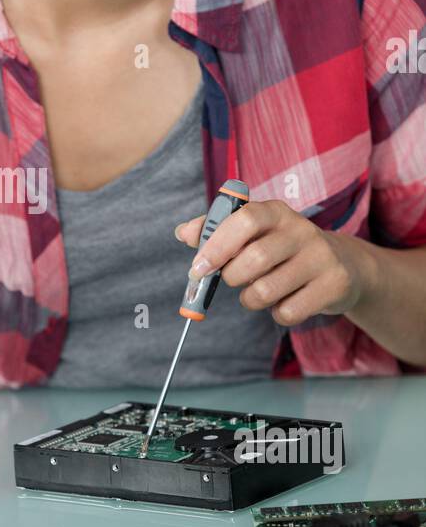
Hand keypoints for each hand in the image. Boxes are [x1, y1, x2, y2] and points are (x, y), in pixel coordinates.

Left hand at [173, 198, 374, 326]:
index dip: (218, 244)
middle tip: (233, 279)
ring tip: (259, 292)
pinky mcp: (335, 285)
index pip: (245, 219)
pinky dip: (278, 313)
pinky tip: (286, 301)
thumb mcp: (254, 234)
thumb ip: (216, 231)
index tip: (198, 267)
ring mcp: (322, 257)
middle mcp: (302, 230)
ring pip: (267, 290)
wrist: (343, 265)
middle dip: (232, 277)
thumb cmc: (283, 250)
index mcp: (276, 212)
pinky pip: (289, 312)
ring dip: (251, 299)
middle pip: (255, 258)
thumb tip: (183, 233)